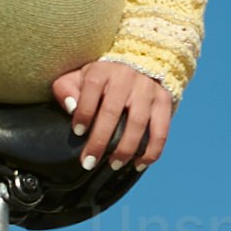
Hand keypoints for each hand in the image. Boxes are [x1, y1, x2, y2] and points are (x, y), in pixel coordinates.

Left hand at [52, 57, 177, 169]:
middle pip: (112, 111)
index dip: (84, 111)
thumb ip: (66, 90)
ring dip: (125, 148)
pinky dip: (151, 150)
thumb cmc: (101, 80)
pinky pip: (161, 130)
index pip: (92, 88)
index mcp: (103, 70)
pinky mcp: (164, 101)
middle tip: (89, 162)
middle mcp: (127, 77)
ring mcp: (147, 89)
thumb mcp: (78, 78)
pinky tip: (139, 164)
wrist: (139, 65)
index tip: (78, 132)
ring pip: (138, 123)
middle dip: (99, 140)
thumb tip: (71, 107)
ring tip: (114, 165)